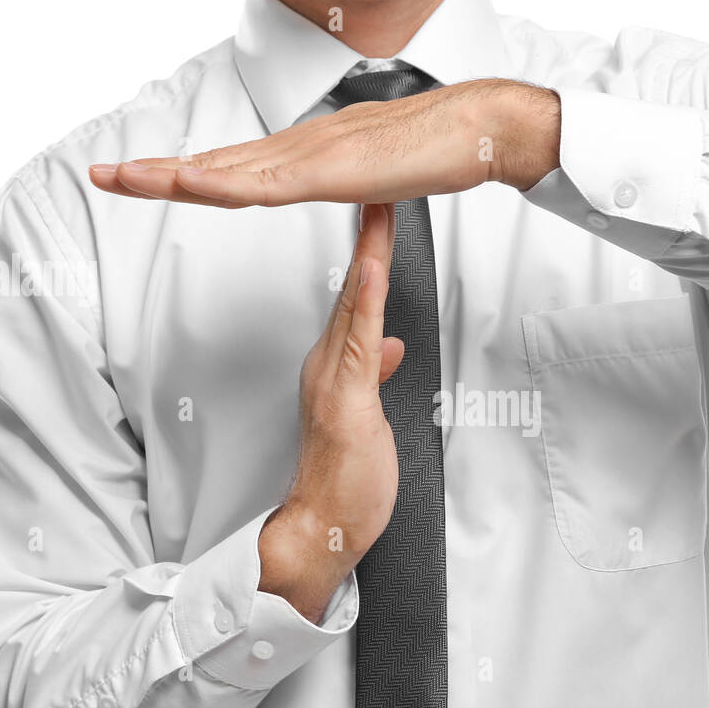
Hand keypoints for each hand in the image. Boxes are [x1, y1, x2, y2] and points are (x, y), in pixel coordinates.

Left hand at [88, 79, 559, 207]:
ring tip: (121, 176)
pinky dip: (223, 181)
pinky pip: (268, 183)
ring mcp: (312, 157)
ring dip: (171, 174)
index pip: (234, 169)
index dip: (185, 174)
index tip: (143, 179)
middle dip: (155, 172)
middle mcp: (299, 149)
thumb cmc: (436, 150)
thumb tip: (342, 186)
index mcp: (307, 156)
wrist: (476, 129)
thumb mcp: (377, 174)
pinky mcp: (332, 170)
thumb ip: (350, 181)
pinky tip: (189, 182)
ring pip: (229, 170)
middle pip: (216, 165)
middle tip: (101, 174)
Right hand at [256, 203, 403, 622]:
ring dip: (367, 253)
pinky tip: (370, 272)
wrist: (320, 530)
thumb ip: (373, 374)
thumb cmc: (345, 481)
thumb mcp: (369, 417)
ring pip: (352, 306)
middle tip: (381, 177)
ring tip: (381, 206)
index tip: (382, 204)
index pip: (355, 295)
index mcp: (334, 365)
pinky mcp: (344, 404)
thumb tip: (388, 343)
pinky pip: (356, 346)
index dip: (369, 247)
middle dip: (366, 232)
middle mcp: (327, 364)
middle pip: (352, 287)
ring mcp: (332, 382)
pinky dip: (363, 306)